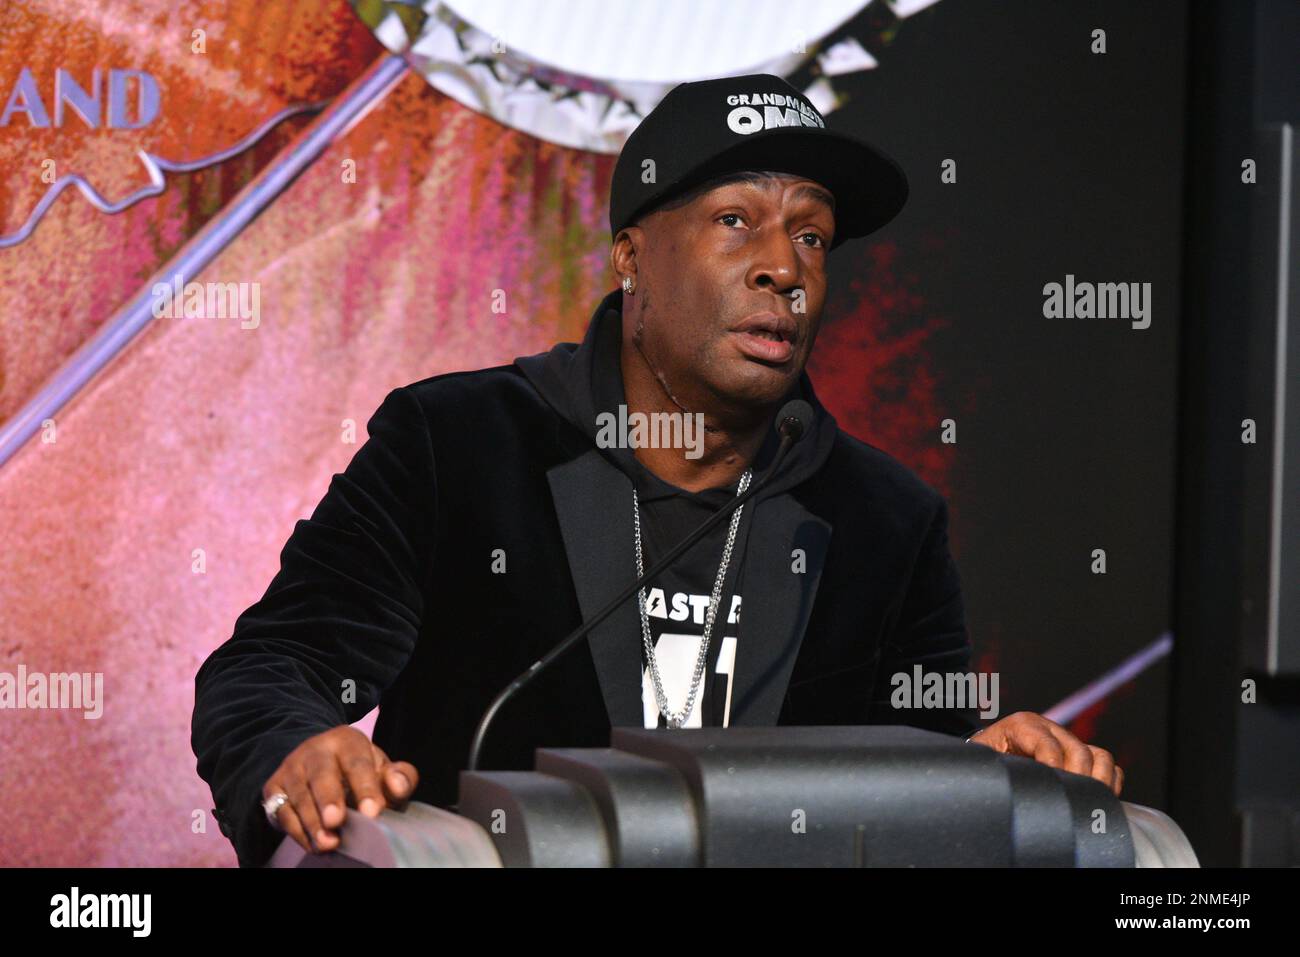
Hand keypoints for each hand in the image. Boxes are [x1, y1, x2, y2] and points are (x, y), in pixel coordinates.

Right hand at [262, 726, 419, 853]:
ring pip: (299, 795)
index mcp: (346, 740)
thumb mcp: (382, 771)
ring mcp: (291, 768)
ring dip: (312, 822)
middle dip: (329, 798)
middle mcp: (315, 750)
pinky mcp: (273, 788)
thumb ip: (400, 778)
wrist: (319, 766)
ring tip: (328, 843)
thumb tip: (397, 786)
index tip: (373, 812)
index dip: (366, 787)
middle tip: (337, 821)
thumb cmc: (360, 773)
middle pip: (321, 774)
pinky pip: (282, 812)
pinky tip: (314, 845)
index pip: (357, 762)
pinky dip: (297, 832)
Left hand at [967, 711, 1122, 795]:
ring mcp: (1067, 740)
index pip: (1047, 746)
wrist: (989, 749)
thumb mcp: (983, 758)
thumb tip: (1003, 786)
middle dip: (1077, 779)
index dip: (1053, 769)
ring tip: (1087, 801)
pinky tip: (1097, 797)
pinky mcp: (1079, 752)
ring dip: (1098, 781)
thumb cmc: (985, 756)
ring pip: (1098, 756)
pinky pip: (1106, 763)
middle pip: (1079, 751)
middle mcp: (1049, 729)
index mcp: (1022, 726)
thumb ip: (993, 766)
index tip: (1051, 790)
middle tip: (1070, 803)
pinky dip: (1108, 780)